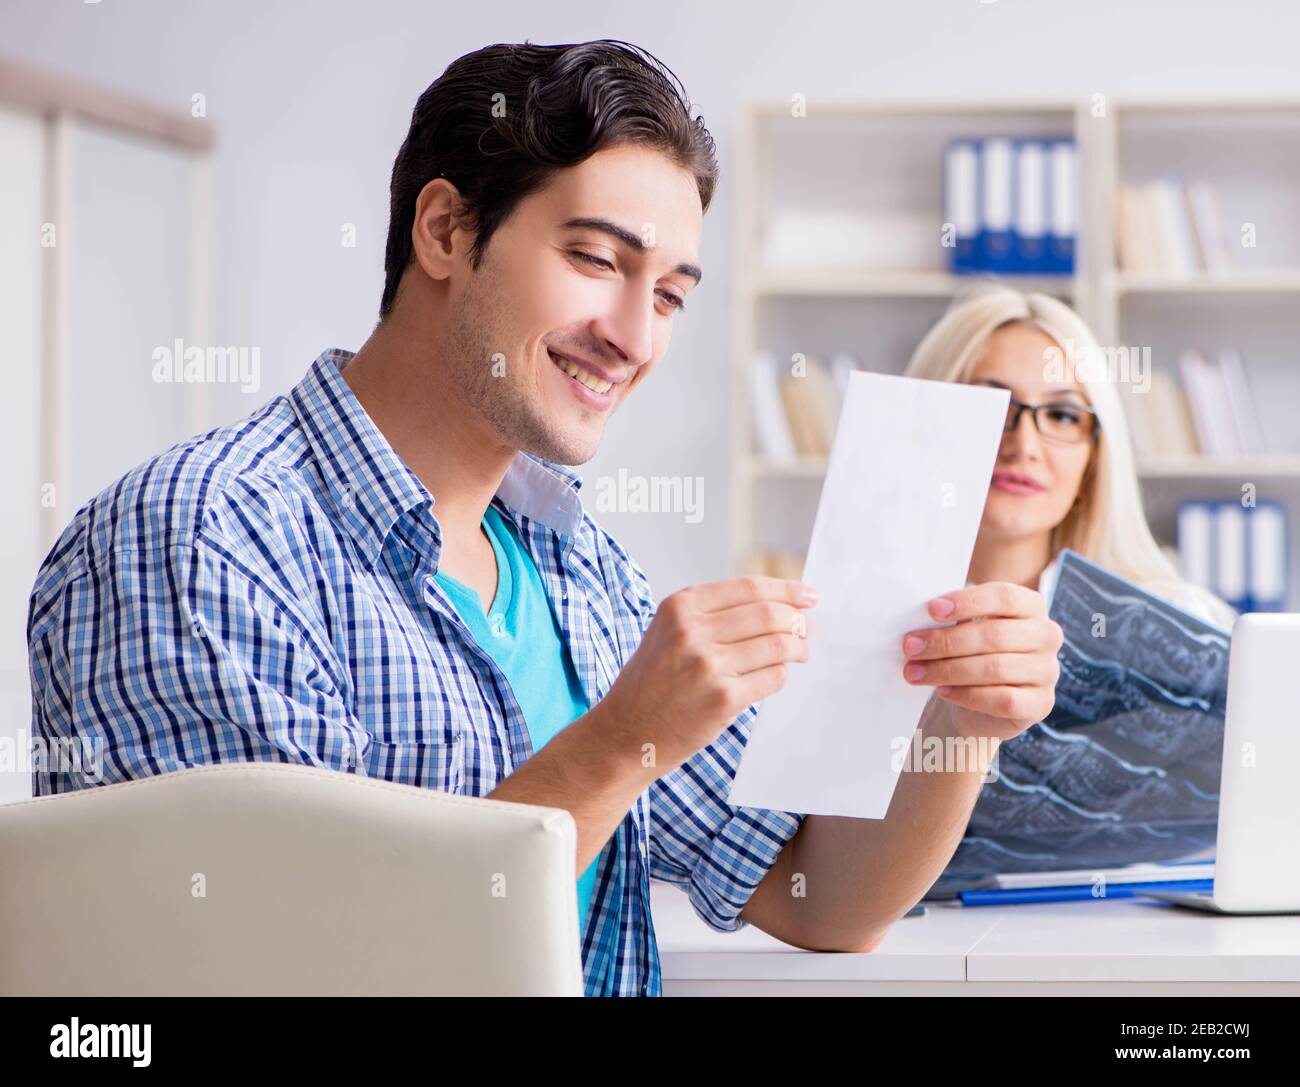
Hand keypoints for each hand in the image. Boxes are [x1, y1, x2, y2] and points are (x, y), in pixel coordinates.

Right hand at [599, 576, 815, 772]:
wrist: (626, 732)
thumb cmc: (653, 681)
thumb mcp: (669, 631)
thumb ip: (713, 614)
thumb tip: (776, 603)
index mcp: (680, 607)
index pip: (749, 588)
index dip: (787, 590)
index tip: (808, 596)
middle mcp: (692, 632)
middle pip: (769, 614)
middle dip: (797, 620)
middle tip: (807, 629)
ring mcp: (708, 667)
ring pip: (777, 646)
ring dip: (798, 649)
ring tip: (799, 653)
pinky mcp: (723, 699)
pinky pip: (773, 678)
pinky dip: (782, 675)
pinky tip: (776, 676)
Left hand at [900, 581, 1061, 741]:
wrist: (982, 703)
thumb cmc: (971, 653)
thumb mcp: (965, 629)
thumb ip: (953, 619)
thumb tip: (921, 618)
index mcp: (1031, 606)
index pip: (1004, 597)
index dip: (967, 601)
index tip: (932, 610)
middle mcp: (1046, 636)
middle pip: (995, 635)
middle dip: (946, 641)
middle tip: (911, 647)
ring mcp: (1048, 671)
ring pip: (996, 668)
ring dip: (948, 670)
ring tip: (915, 672)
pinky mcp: (1041, 703)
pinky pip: (1003, 699)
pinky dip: (967, 695)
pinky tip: (942, 691)